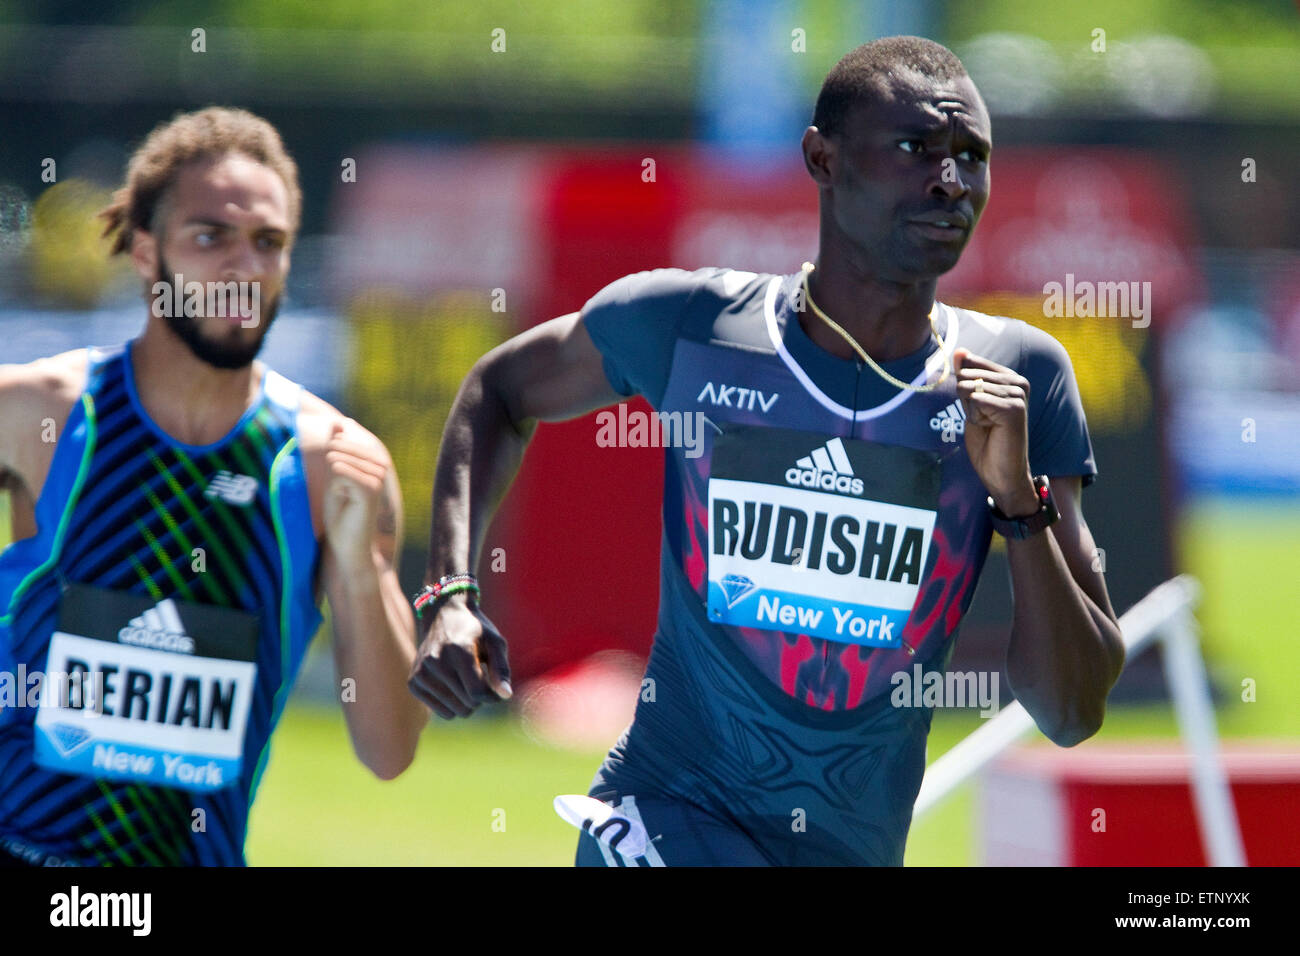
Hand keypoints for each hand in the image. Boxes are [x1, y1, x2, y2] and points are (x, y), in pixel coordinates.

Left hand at [322, 420, 389, 572]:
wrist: (348, 544)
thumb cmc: (340, 512)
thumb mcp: (336, 476)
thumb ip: (338, 449)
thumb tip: (339, 422)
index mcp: (374, 460)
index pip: (347, 437)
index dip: (332, 448)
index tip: (337, 478)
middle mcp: (380, 467)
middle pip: (343, 444)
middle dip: (330, 460)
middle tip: (338, 488)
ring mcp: (377, 478)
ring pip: (340, 458)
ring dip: (332, 476)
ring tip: (342, 495)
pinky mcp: (370, 490)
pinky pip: (342, 472)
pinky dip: (335, 483)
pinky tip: (343, 497)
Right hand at [408, 597, 512, 718]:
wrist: (443, 614)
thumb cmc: (475, 630)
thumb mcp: (495, 642)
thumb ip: (501, 669)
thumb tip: (505, 695)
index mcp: (459, 651)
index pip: (479, 692)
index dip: (493, 696)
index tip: (496, 687)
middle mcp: (437, 662)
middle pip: (468, 704)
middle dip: (480, 697)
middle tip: (479, 678)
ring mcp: (422, 673)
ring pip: (455, 711)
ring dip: (466, 702)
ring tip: (466, 679)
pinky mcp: (413, 682)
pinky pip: (441, 711)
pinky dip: (451, 704)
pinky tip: (452, 684)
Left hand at [953, 349, 1037, 516]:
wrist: (1000, 472)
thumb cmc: (986, 440)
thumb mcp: (970, 402)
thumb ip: (966, 376)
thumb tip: (959, 351)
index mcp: (1010, 377)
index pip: (971, 364)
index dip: (962, 386)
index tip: (976, 407)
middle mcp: (1018, 382)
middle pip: (967, 375)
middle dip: (964, 400)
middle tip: (983, 420)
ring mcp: (1018, 394)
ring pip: (969, 387)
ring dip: (970, 410)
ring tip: (987, 424)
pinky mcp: (1015, 408)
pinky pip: (977, 399)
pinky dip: (975, 416)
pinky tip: (990, 428)